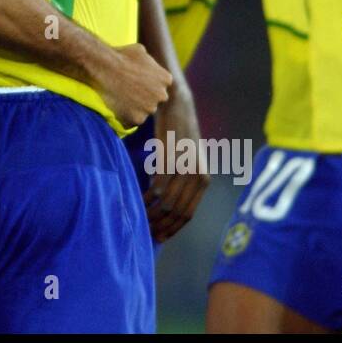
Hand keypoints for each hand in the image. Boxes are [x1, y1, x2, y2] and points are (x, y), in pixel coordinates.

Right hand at [97, 43, 170, 128]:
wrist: (105, 67)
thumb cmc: (121, 56)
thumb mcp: (140, 51)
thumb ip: (149, 62)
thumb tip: (146, 63)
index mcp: (165, 79)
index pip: (160, 85)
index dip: (148, 83)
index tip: (137, 82)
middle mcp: (161, 95)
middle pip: (154, 99)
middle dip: (144, 96)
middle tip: (128, 91)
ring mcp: (149, 109)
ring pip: (143, 110)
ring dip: (135, 107)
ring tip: (119, 98)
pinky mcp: (136, 119)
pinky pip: (131, 121)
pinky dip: (125, 116)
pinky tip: (115, 107)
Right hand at [144, 82, 208, 242]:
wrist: (178, 104)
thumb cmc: (179, 132)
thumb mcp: (187, 159)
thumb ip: (181, 180)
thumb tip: (164, 203)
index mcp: (203, 180)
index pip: (187, 214)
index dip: (172, 229)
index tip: (158, 238)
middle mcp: (197, 177)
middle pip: (177, 212)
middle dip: (160, 225)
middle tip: (144, 232)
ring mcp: (184, 169)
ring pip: (166, 202)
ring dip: (151, 213)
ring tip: (138, 217)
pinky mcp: (170, 160)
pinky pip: (157, 187)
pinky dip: (146, 196)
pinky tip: (137, 199)